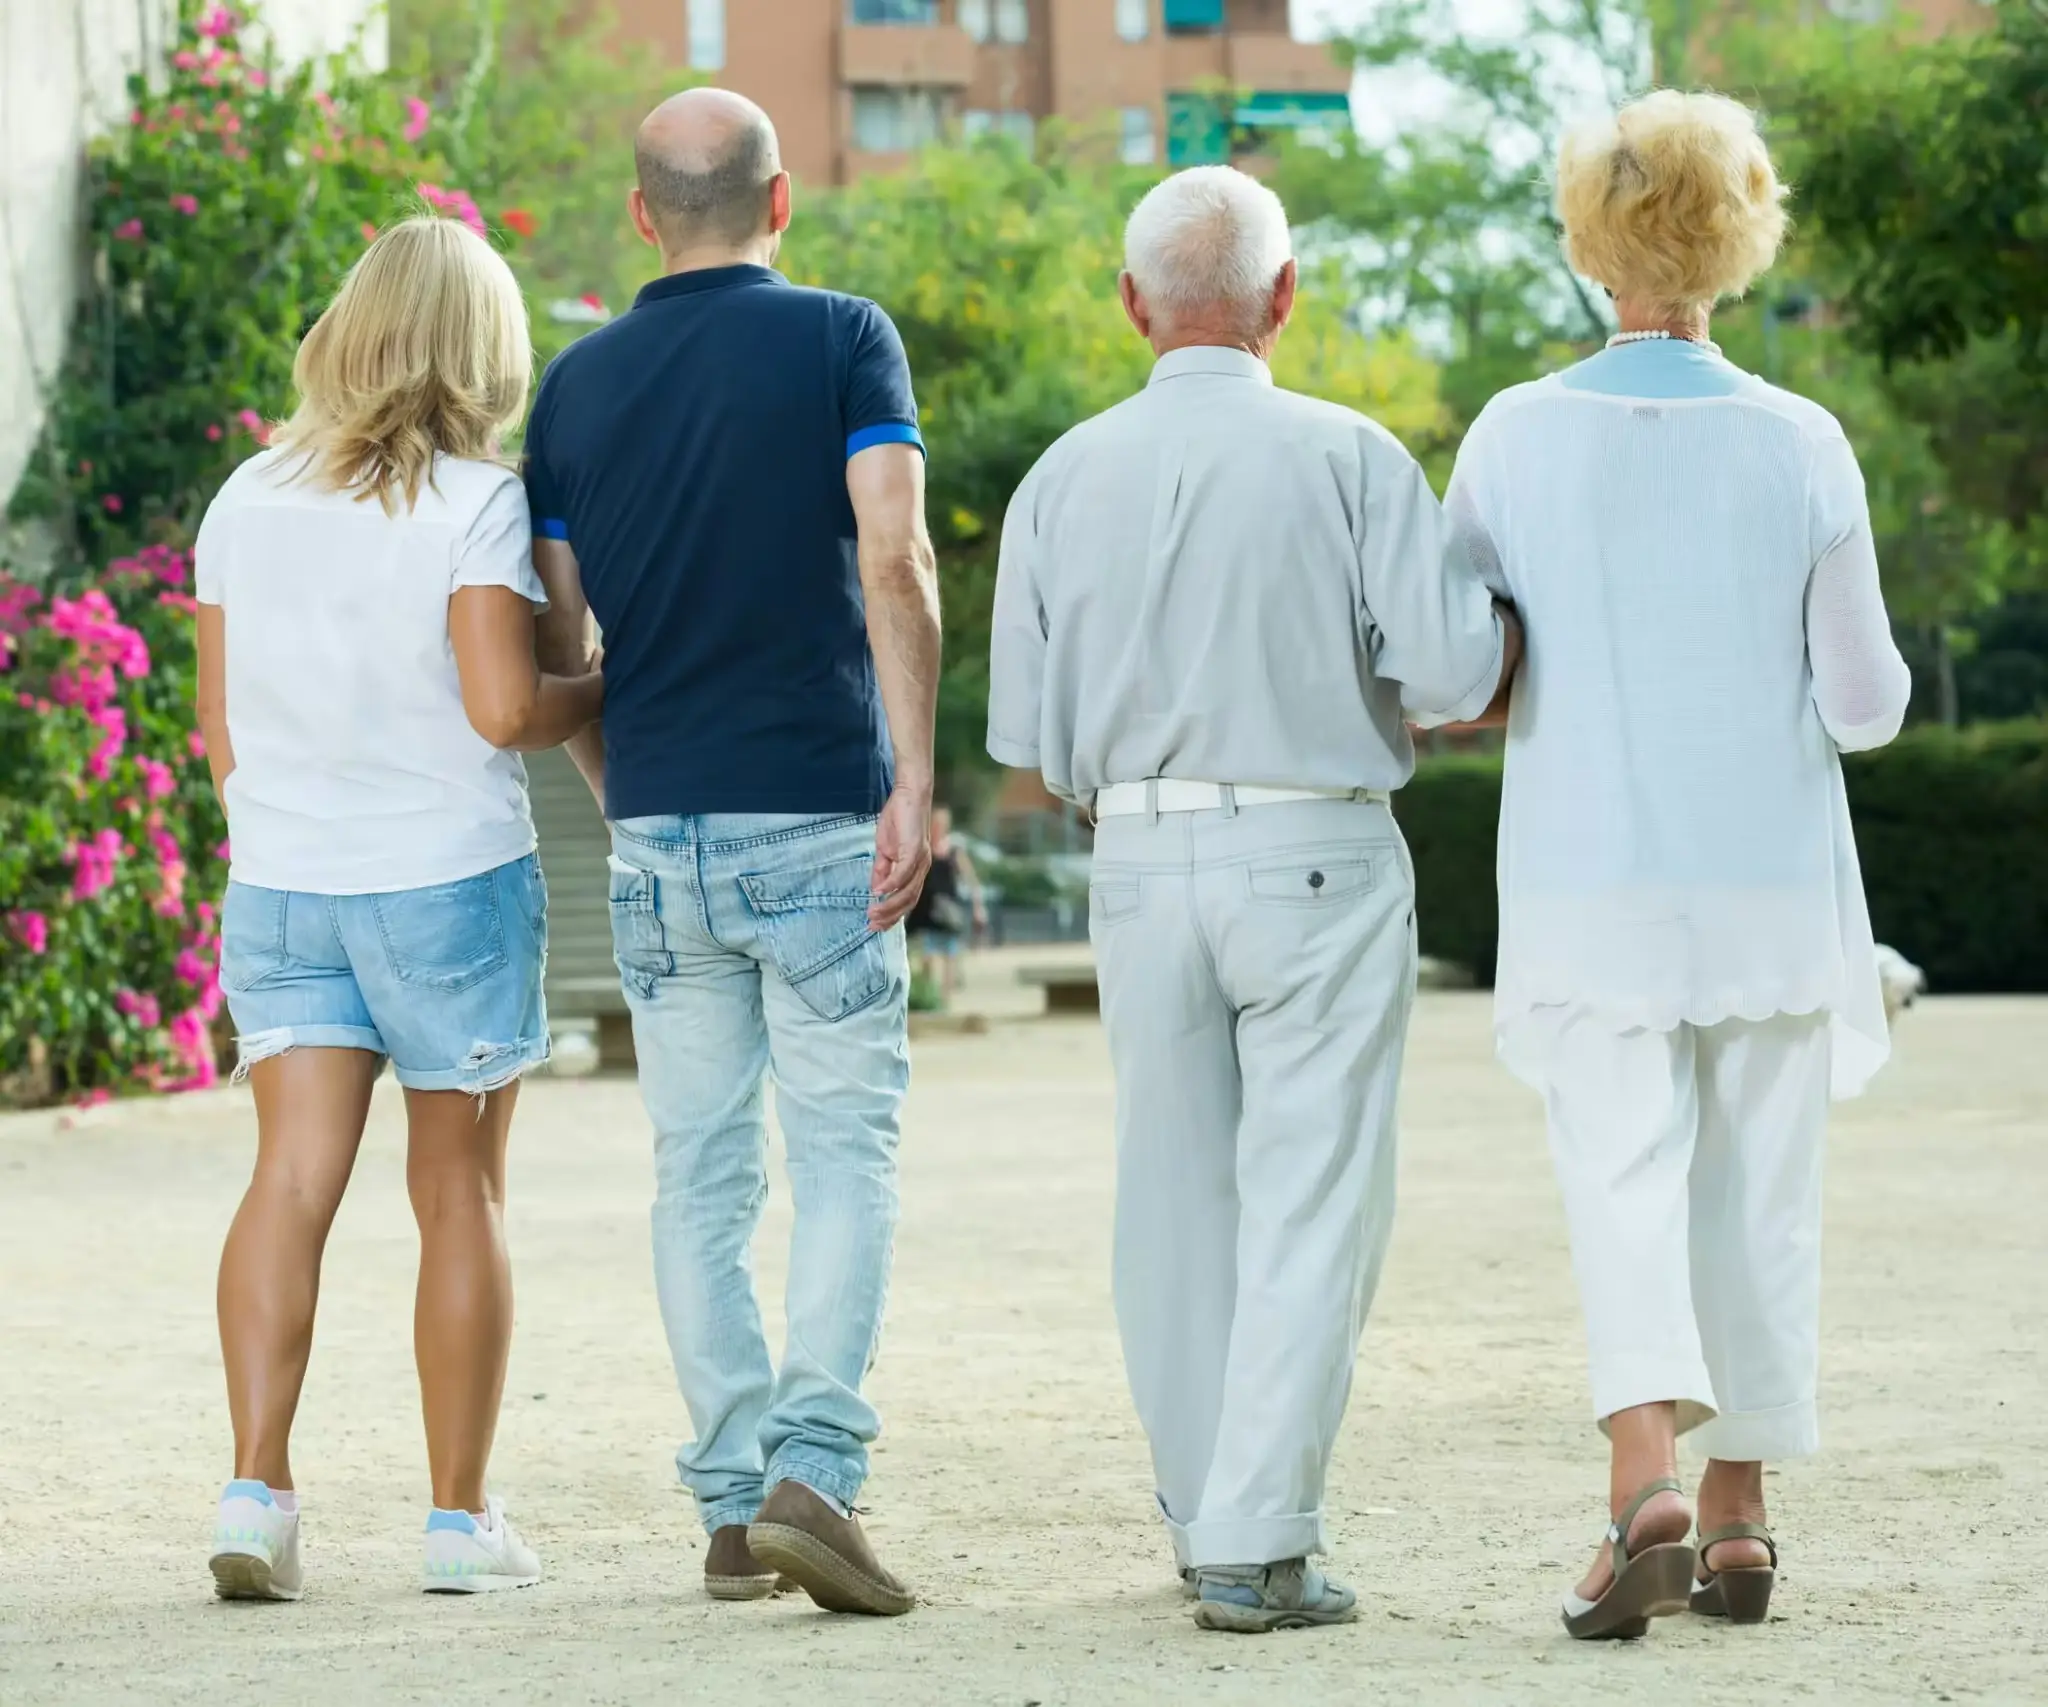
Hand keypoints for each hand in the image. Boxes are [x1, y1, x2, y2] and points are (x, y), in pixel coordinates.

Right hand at [869, 783, 932, 929]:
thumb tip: (875, 890)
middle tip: (872, 926)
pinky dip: (890, 884)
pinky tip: (877, 892)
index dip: (893, 915)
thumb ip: (882, 870)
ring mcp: (921, 860)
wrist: (909, 795)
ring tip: (872, 914)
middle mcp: (922, 869)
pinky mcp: (916, 849)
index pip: (907, 900)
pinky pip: (903, 873)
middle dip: (890, 917)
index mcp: (916, 870)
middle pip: (908, 901)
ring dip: (888, 905)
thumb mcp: (886, 849)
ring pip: (907, 892)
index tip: (876, 926)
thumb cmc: (899, 820)